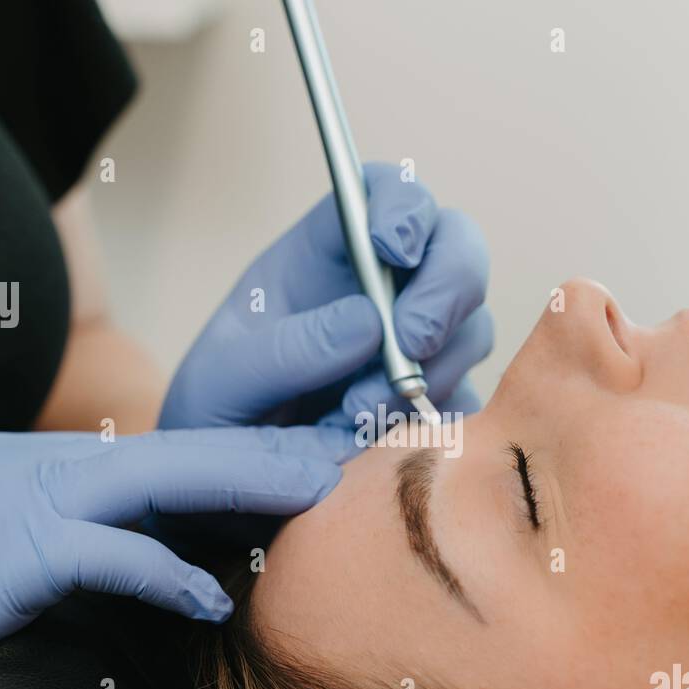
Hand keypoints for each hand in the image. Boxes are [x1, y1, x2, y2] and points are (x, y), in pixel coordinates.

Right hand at [0, 426, 346, 688]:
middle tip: (331, 459)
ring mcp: (4, 506)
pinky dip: (161, 573)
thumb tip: (139, 567)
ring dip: (236, 486)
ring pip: (147, 480)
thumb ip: (55, 550)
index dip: (227, 461)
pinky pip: (97, 556)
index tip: (293, 467)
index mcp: (22, 470)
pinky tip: (209, 600)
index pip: (146, 457)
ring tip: (308, 495)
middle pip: (164, 451)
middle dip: (254, 455)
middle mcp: (21, 470)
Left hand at [159, 162, 493, 429]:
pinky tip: (382, 440)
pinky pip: (469, 397)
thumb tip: (369, 323)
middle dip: (446, 289)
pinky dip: (439, 417)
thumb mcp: (223, 382)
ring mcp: (418, 344)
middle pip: (455, 246)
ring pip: (471, 326)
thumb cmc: (217, 417)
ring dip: (435, 367)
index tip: (394, 247)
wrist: (227, 495)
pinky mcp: (437, 401)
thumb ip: (285, 350)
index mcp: (326, 254)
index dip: (403, 205)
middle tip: (412, 342)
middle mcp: (383, 288)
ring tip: (360, 413)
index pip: (383, 193)